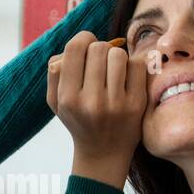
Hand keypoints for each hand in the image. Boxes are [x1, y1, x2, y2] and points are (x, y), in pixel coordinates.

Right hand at [46, 31, 147, 188]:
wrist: (103, 153)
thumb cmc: (78, 119)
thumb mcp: (56, 101)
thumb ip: (55, 71)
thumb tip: (74, 47)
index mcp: (68, 98)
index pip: (76, 47)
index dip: (83, 39)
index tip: (86, 47)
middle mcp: (91, 102)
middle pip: (99, 47)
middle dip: (99, 50)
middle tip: (100, 63)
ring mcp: (116, 104)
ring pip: (119, 54)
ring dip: (116, 57)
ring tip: (112, 71)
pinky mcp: (137, 104)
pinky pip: (138, 65)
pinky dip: (132, 67)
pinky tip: (126, 79)